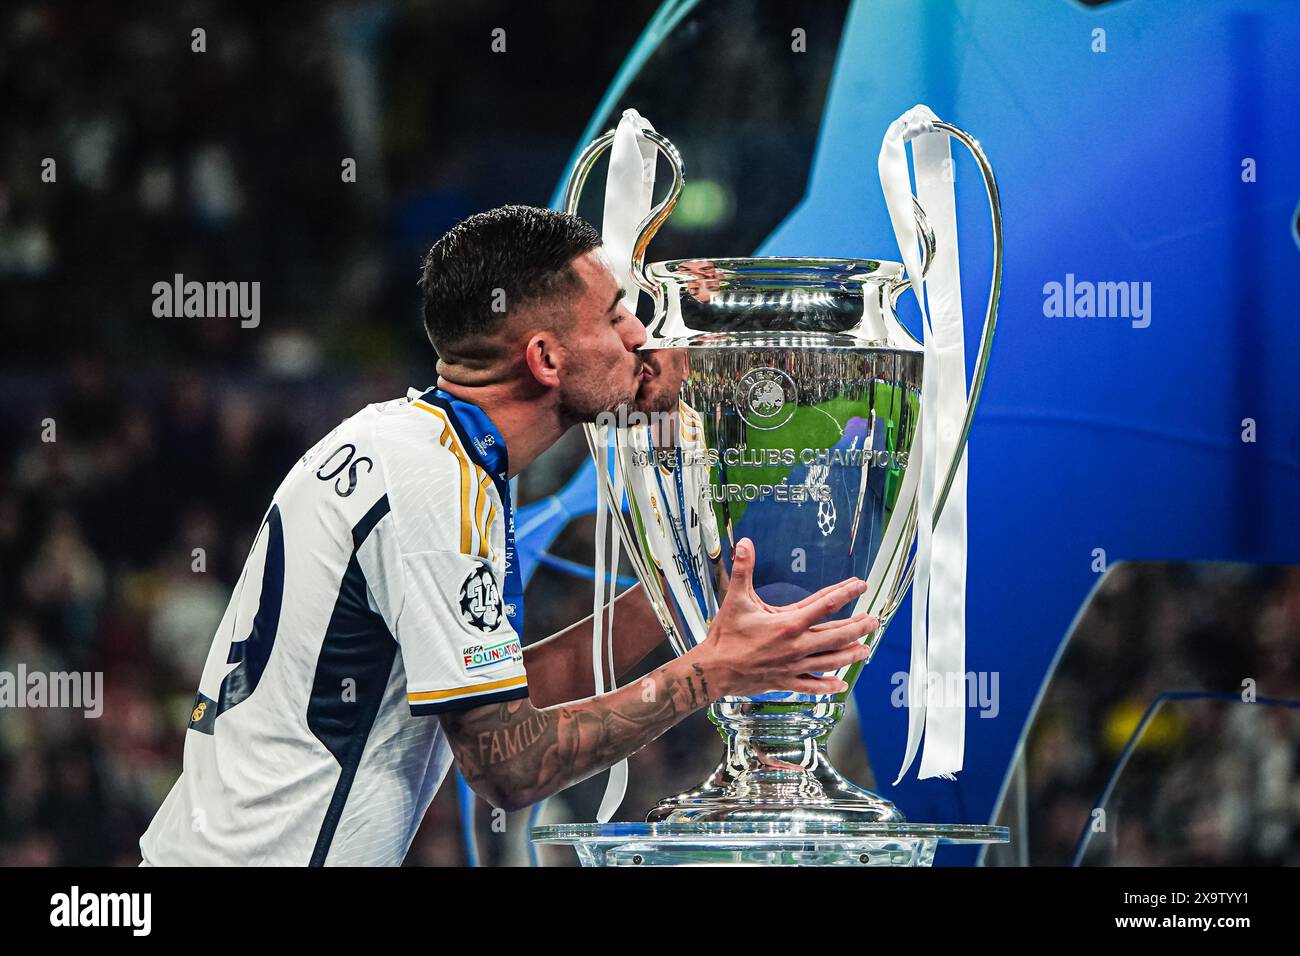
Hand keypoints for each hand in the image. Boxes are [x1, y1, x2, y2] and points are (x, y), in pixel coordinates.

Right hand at [689, 538, 877, 698]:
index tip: (861, 586)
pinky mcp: (786, 682)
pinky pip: (812, 685)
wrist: (714, 670)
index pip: (825, 605)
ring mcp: (794, 666)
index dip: (846, 593)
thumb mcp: (735, 599)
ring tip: (866, 649)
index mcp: (788, 624)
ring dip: (850, 654)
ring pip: (830, 660)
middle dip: (858, 627)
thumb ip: (743, 570)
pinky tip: (841, 684)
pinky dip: (828, 685)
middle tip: (873, 621)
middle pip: (836, 635)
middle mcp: (796, 646)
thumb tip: (744, 543)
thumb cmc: (726, 635)